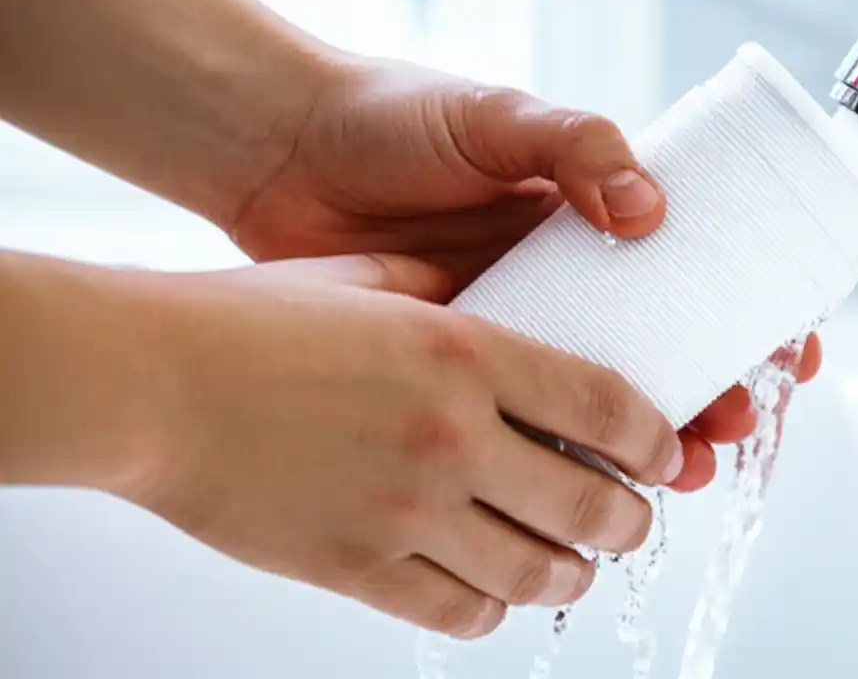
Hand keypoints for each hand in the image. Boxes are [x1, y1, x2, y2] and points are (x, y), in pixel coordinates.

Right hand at [127, 254, 695, 637]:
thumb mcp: (371, 283)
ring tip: (575, 565)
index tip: (667, 451)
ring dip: (574, 574)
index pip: (606, 405)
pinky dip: (494, 608)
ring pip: (536, 573)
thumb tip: (517, 325)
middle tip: (632, 519)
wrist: (150, 382)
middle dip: (631, 520)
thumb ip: (456, 304)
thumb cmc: (252, 321)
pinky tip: (493, 592)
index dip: (657, 438)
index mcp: (465, 353)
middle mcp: (451, 438)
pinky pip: (459, 614)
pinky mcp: (356, 570)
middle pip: (590, 504)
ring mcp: (405, 513)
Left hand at [226, 58, 821, 489]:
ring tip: (682, 472)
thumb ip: (573, 146)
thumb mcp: (492, 117)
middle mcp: (559, 281)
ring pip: (603, 400)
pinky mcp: (459, 373)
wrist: (274, 155)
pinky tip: (587, 484)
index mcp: (584, 219)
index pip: (694, 269)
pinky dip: (565, 456)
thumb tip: (650, 209)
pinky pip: (526, 424)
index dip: (752, 311)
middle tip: (735, 426)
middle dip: (713, 392)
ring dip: (653, 437)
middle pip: (663, 348)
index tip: (792, 348)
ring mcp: (512, 331)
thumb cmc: (385, 117)